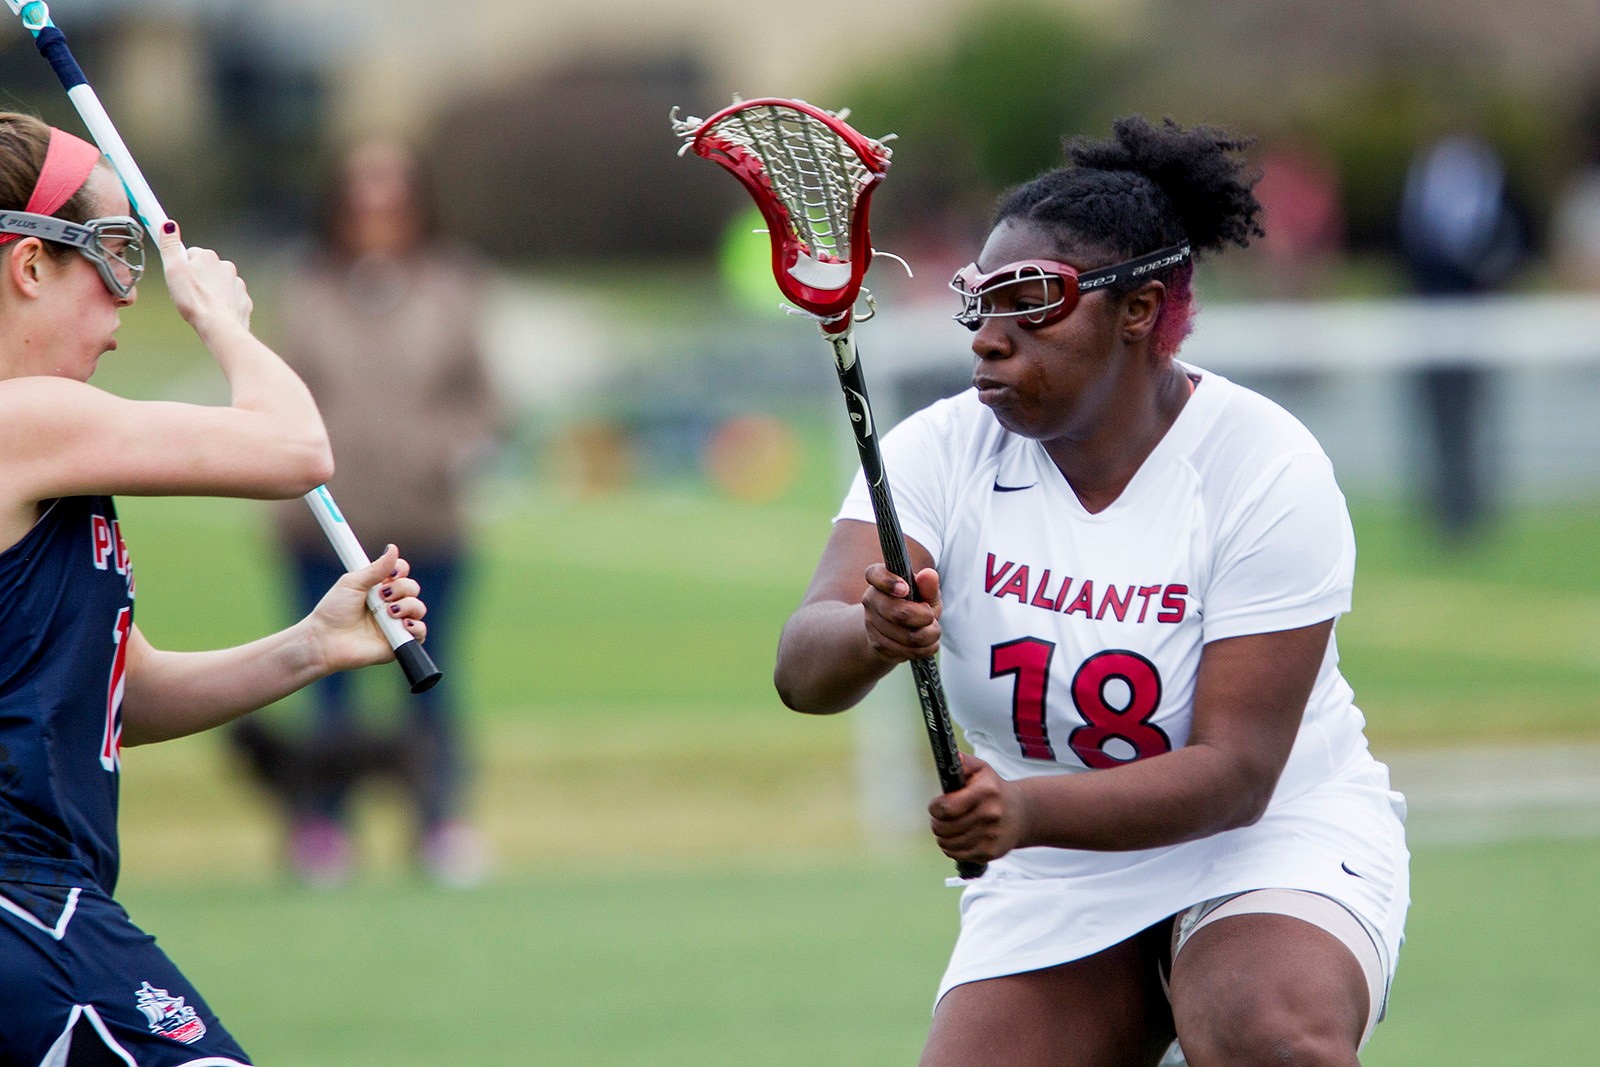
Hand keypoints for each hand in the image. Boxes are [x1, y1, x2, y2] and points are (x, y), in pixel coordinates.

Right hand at [156, 220, 252, 337]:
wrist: (219, 326)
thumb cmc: (194, 299)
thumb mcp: (173, 270)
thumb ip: (169, 246)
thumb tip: (168, 224)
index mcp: (208, 257)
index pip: (190, 255)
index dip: (182, 268)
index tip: (179, 280)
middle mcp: (226, 266)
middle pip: (206, 270)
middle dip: (197, 280)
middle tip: (189, 295)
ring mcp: (237, 284)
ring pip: (219, 285)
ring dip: (210, 292)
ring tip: (202, 305)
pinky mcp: (244, 301)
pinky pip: (231, 300)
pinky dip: (223, 305)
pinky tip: (215, 313)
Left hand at [306, 544, 427, 673]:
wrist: (326, 640)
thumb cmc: (333, 612)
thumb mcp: (353, 583)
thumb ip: (376, 568)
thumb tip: (393, 548)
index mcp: (379, 588)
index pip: (401, 573)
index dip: (400, 570)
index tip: (391, 573)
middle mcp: (390, 604)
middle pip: (413, 588)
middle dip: (402, 588)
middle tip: (383, 596)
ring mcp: (395, 624)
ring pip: (419, 608)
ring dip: (408, 606)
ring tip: (389, 613)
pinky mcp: (399, 642)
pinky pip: (421, 633)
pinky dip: (416, 627)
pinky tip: (403, 625)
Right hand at [861, 564, 941, 662]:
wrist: (899, 631)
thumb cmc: (916, 605)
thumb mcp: (925, 594)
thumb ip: (928, 586)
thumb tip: (929, 575)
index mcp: (880, 580)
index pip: (874, 574)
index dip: (889, 582)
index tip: (906, 589)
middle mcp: (871, 600)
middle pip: (897, 612)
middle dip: (923, 618)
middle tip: (932, 617)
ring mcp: (871, 623)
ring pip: (904, 636)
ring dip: (927, 636)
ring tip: (933, 632)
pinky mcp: (877, 645)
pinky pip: (904, 651)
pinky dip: (922, 650)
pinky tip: (926, 644)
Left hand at [928, 753, 1027, 864]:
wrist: (1023, 814)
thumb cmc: (995, 790)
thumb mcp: (982, 770)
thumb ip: (964, 762)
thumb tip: (952, 757)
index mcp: (985, 791)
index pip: (946, 807)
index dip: (935, 807)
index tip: (937, 805)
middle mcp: (989, 814)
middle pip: (944, 828)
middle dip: (937, 823)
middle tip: (941, 818)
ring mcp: (991, 835)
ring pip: (948, 844)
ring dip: (943, 837)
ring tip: (948, 829)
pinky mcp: (991, 852)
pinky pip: (958, 855)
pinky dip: (952, 849)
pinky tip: (957, 839)